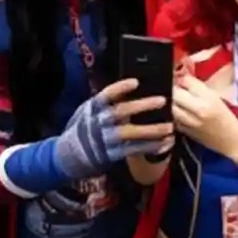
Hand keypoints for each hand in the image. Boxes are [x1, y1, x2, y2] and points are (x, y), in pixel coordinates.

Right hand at [55, 79, 174, 178]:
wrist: (68, 155)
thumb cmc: (83, 128)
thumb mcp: (87, 111)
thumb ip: (104, 103)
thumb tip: (129, 90)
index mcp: (93, 108)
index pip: (106, 95)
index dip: (120, 88)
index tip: (136, 82)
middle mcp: (99, 123)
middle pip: (121, 112)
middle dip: (142, 106)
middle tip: (162, 100)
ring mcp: (105, 139)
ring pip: (130, 133)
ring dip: (151, 130)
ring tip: (169, 127)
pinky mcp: (112, 155)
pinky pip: (134, 150)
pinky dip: (150, 147)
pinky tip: (164, 144)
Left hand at [171, 73, 237, 155]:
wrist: (231, 141)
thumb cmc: (225, 117)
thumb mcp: (215, 98)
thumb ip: (197, 88)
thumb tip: (180, 79)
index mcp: (209, 98)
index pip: (187, 81)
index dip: (183, 79)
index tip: (183, 81)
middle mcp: (198, 109)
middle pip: (175, 92)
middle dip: (175, 89)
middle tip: (177, 90)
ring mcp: (190, 121)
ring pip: (171, 106)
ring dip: (172, 101)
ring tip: (177, 101)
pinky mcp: (184, 131)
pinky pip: (172, 117)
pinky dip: (173, 113)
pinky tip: (179, 112)